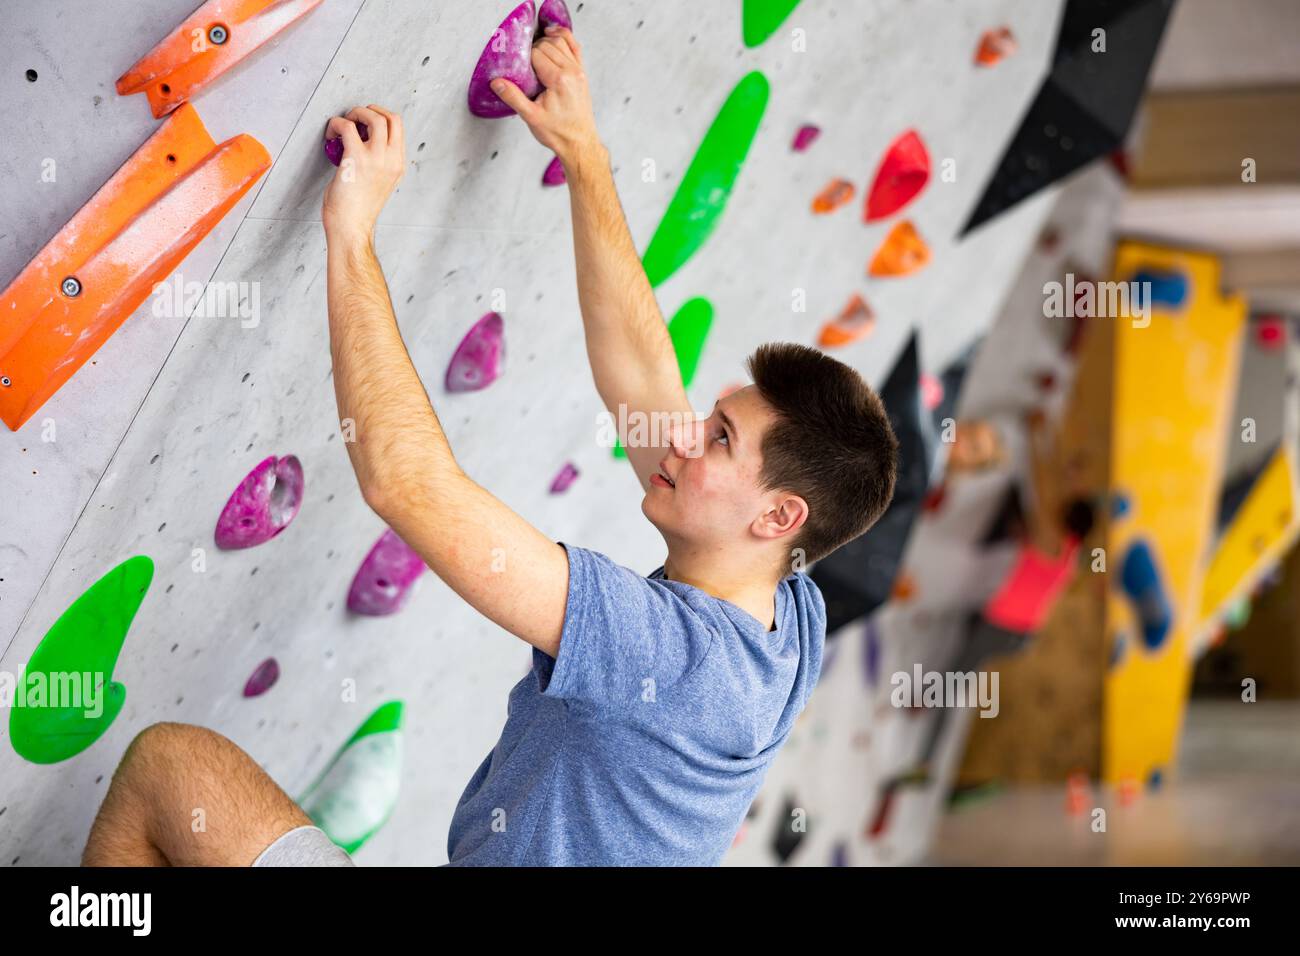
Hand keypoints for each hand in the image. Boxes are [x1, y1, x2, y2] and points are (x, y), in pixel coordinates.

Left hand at [322, 105, 404, 245]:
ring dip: (356, 113)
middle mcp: (391, 160)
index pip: (399, 129)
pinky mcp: (356, 159)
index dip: (381, 118)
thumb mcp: (378, 183)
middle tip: (355, 118)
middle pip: (391, 118)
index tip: (365, 124)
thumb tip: (358, 144)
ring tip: (343, 124)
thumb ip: (376, 163)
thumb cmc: (357, 211)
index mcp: (398, 166)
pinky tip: (330, 135)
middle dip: (371, 110)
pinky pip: (346, 127)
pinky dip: (336, 124)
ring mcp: (376, 159)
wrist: (350, 228)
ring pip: (373, 117)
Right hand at [491, 27, 601, 166]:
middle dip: (533, 50)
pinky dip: (563, 37)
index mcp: (559, 80)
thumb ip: (513, 97)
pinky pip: (574, 46)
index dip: (525, 59)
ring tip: (534, 53)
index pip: (536, 53)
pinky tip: (552, 35)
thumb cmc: (558, 133)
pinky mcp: (582, 73)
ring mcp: (579, 71)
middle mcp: (572, 71)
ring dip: (545, 42)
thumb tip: (497, 83)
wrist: (579, 143)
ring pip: (560, 41)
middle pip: (547, 44)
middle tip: (525, 66)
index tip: (520, 71)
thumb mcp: (531, 118)